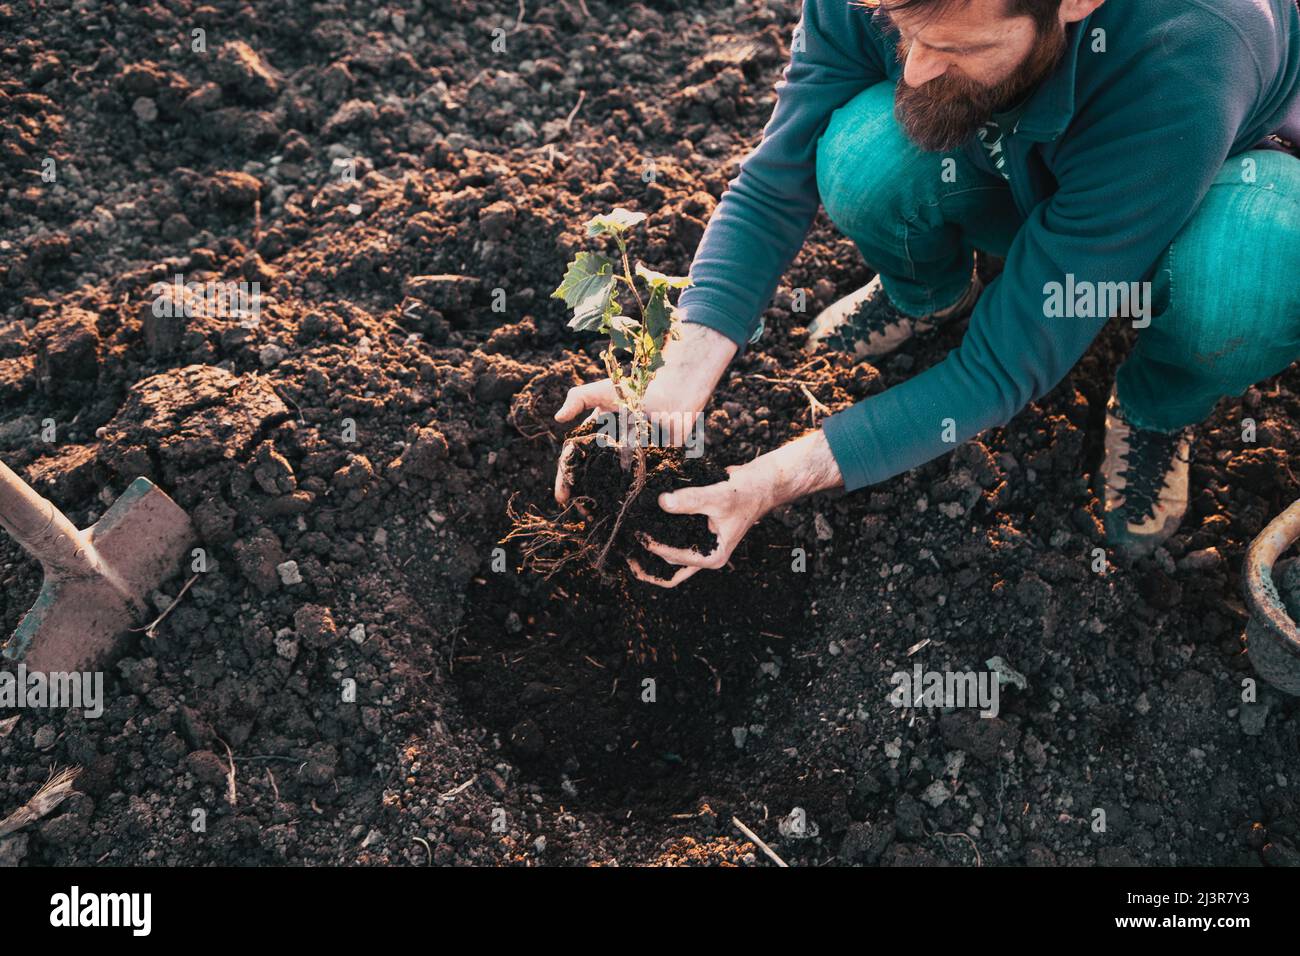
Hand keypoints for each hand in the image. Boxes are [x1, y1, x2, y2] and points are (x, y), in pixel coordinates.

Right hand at [554, 320, 736, 506]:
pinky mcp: (651, 465)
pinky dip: (631, 499)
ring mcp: (630, 459)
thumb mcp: (602, 391)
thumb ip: (578, 399)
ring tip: (597, 519)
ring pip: (612, 485)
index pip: (575, 459)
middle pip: (590, 477)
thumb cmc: (636, 388)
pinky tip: (624, 513)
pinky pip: (639, 485)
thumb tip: (558, 418)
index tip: (561, 496)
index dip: (565, 477)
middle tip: (579, 513)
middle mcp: (610, 450)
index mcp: (596, 435)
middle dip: (582, 495)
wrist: (674, 392)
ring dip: (604, 502)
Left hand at [630, 430, 845, 587]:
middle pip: (668, 567)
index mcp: (712, 556)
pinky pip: (673, 538)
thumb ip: (690, 500)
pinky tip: (643, 523)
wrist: (760, 483)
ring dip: (650, 550)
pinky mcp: (696, 531)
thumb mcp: (718, 496)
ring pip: (669, 555)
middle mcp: (705, 554)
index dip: (653, 548)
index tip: (637, 533)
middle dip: (646, 560)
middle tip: (623, 546)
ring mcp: (700, 544)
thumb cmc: (746, 493)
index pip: (676, 560)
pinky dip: (660, 534)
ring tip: (626, 540)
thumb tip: (662, 501)